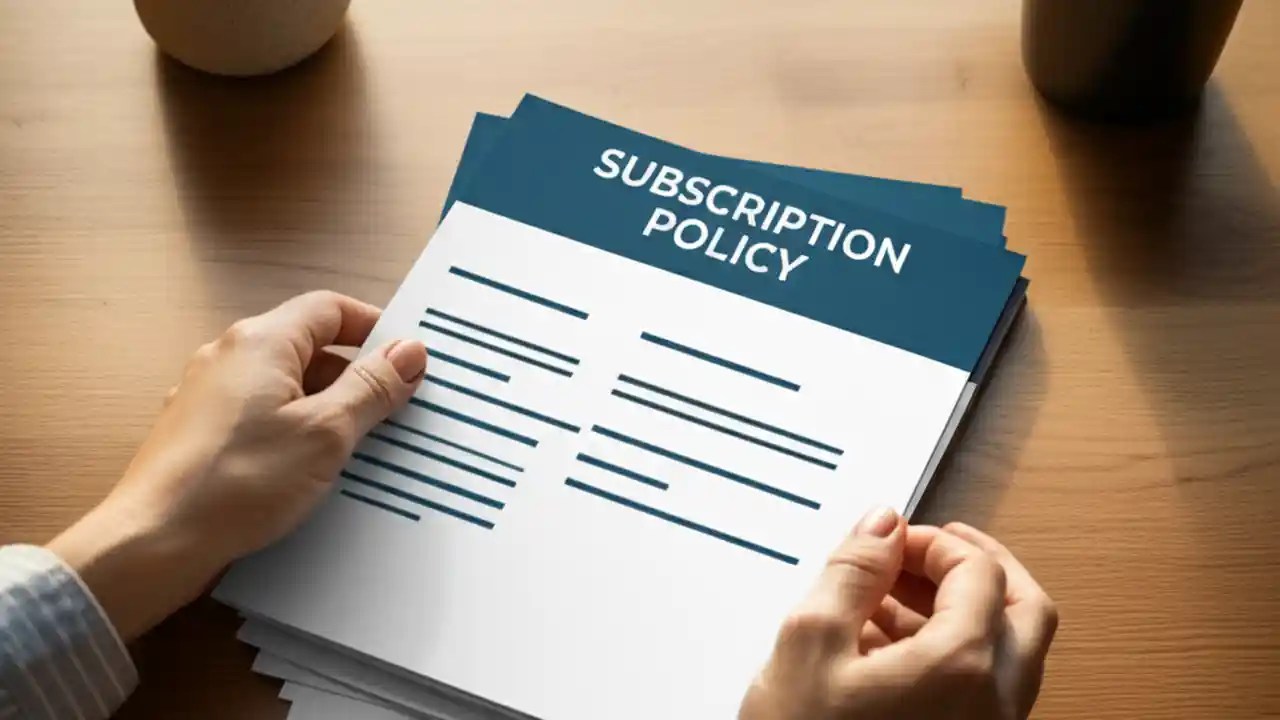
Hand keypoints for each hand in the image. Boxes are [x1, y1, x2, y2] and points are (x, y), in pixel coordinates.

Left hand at [48, 291, 426, 639]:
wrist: (153, 541)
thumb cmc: (240, 481)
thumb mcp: (327, 432)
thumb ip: (371, 388)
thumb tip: (409, 350)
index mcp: (261, 341)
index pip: (330, 309)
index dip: (374, 328)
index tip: (407, 360)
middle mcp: (229, 355)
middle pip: (308, 346)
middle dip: (354, 375)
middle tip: (393, 411)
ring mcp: (208, 394)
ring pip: (284, 385)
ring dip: (325, 407)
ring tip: (358, 447)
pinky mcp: (199, 432)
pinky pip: (261, 415)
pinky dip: (293, 430)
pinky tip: (309, 469)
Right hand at [739, 510, 1056, 719]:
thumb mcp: (807, 641)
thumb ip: (852, 570)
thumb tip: (881, 526)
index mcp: (962, 666)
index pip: (978, 568)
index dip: (932, 540)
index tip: (889, 539)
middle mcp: (994, 703)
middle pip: (1024, 607)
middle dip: (974, 567)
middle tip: (926, 551)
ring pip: (1011, 650)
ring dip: (965, 609)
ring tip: (894, 599)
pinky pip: (987, 688)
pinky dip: (957, 652)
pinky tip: (892, 651)